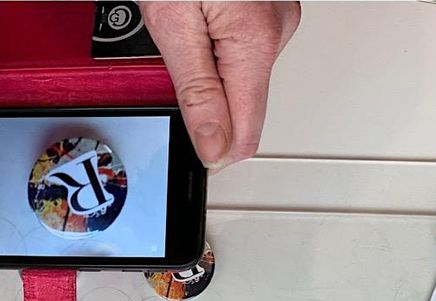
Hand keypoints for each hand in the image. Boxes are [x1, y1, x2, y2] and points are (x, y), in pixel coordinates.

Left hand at [141, 1, 299, 167]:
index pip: (244, 135)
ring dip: (199, 68)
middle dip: (196, 98)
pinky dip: (208, 45)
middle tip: (159, 64)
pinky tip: (189, 19)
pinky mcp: (264, 12)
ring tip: (174, 29)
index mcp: (256, 41)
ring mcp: (274, 21)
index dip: (211, 151)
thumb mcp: (172, 19)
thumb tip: (212, 147)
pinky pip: (235, 49)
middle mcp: (275, 33)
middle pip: (237, 106)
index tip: (185, 149)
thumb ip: (195, 90)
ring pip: (235, 77)